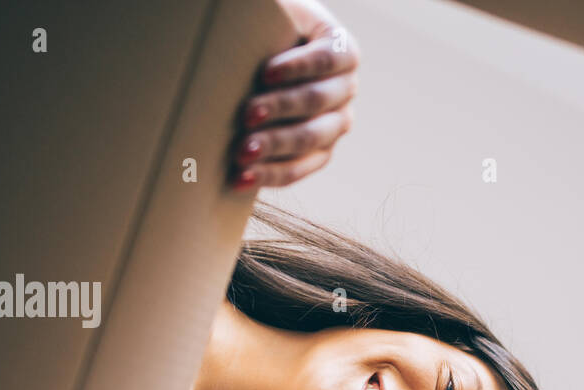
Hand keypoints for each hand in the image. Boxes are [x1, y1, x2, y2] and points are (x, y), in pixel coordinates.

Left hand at [230, 0, 359, 189]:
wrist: (268, 58)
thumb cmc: (270, 30)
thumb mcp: (276, 14)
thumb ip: (270, 12)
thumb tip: (238, 12)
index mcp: (342, 50)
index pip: (328, 59)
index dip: (299, 67)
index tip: (265, 72)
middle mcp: (345, 89)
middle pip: (318, 102)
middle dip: (281, 108)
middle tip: (247, 114)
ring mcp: (336, 124)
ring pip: (311, 139)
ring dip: (275, 145)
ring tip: (241, 152)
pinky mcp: (319, 153)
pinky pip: (300, 168)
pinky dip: (270, 175)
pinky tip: (241, 179)